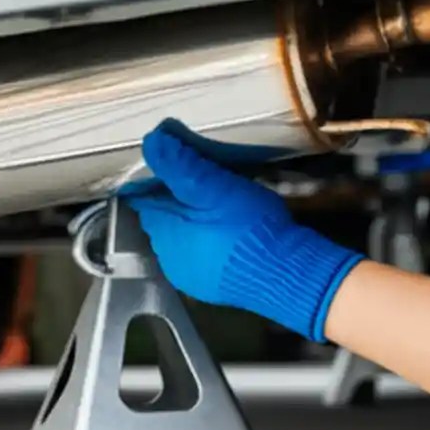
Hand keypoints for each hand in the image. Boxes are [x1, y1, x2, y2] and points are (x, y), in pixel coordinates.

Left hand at [124, 121, 362, 340]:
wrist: (285, 273)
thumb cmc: (246, 226)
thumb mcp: (214, 186)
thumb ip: (180, 164)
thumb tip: (151, 140)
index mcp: (161, 229)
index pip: (144, 198)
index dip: (160, 180)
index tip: (178, 166)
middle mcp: (165, 256)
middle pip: (162, 219)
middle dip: (176, 203)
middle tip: (205, 186)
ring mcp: (186, 276)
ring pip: (180, 240)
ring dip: (193, 225)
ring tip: (218, 210)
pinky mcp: (207, 288)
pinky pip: (199, 258)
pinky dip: (207, 245)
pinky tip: (227, 237)